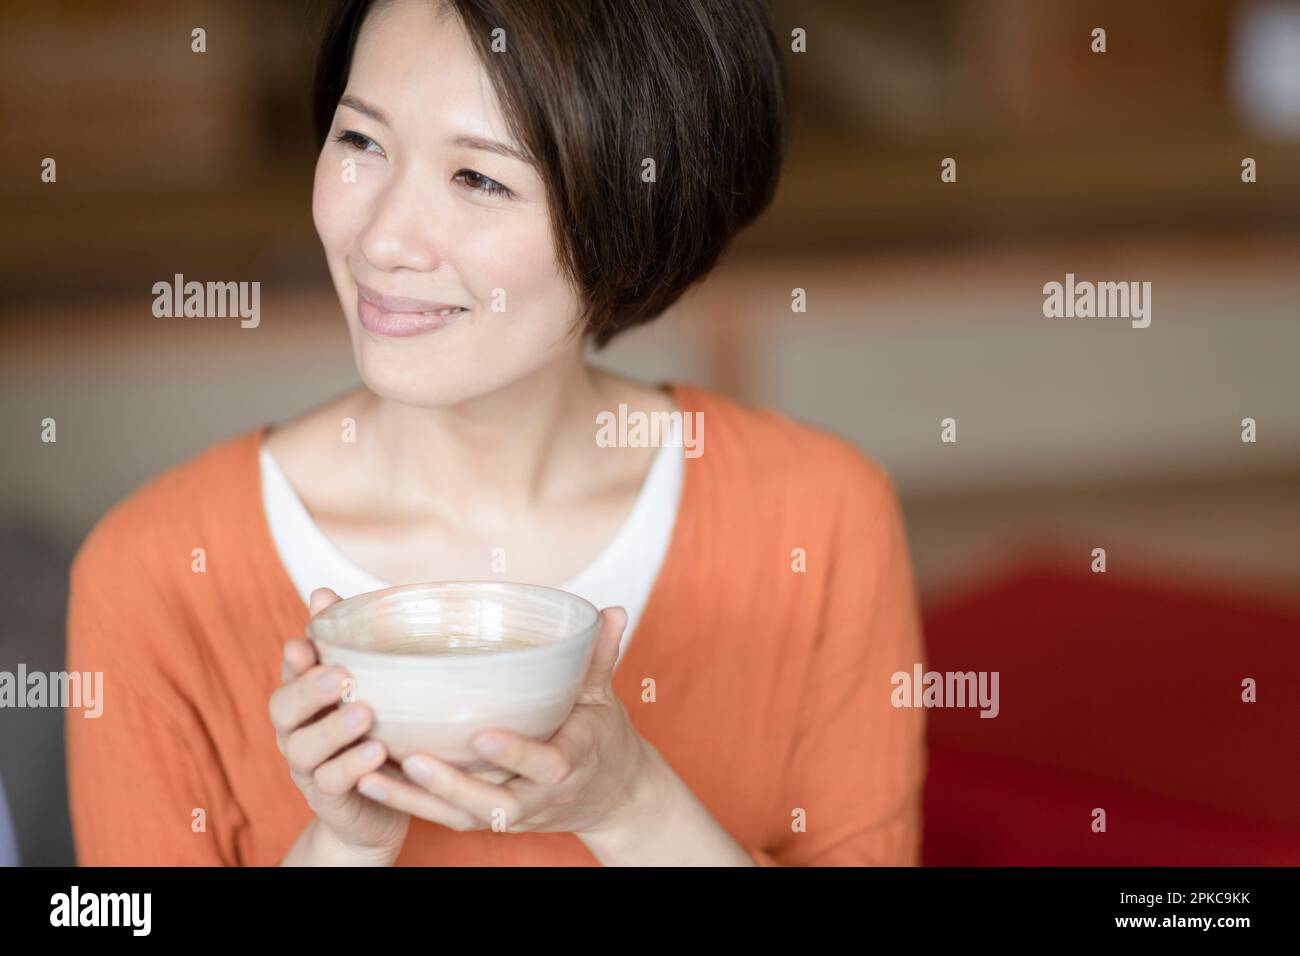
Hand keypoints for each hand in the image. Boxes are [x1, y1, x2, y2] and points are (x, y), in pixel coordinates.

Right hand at [271, 587, 409, 863]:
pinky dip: (351, 767)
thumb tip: (322, 592)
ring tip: (364, 713)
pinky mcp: (327, 799)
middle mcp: (296, 730)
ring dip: (331, 729)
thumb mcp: (365, 687)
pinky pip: (331, 783)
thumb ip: (347, 644)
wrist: (376, 806)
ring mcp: (308, 767)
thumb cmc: (371, 731)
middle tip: (341, 675)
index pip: (290, 670)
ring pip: (303, 747)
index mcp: (304, 697)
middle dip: (308, 688)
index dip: (295, 657)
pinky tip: (376, 752)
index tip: (306, 642)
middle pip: (283, 707)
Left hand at [356, 606, 662, 837]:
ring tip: (368, 774)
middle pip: (495, 803)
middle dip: (452, 786)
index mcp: (571, 762)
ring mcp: (511, 812)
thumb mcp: (603, 697)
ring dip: (414, 800)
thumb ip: (602, 655)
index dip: (517, 753)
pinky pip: (444, 817)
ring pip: (461, 816)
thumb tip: (611, 609)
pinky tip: (367, 782)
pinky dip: (407, 804)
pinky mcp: (487, 818)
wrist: (609, 795)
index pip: (546, 764)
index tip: (483, 735)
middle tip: (412, 760)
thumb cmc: (599, 736)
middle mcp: (538, 796)